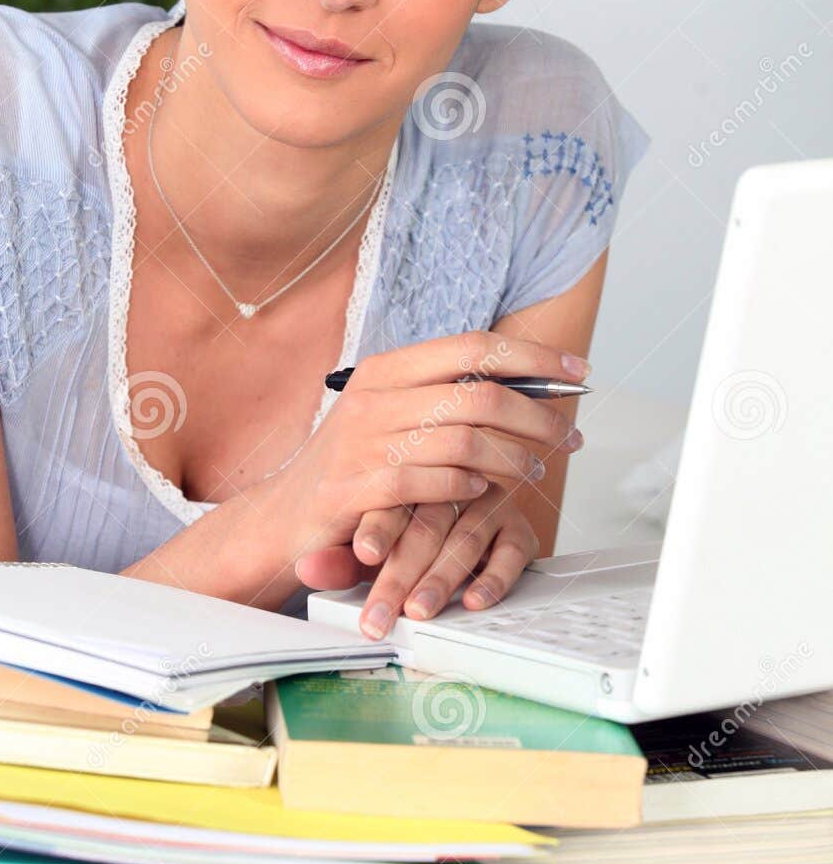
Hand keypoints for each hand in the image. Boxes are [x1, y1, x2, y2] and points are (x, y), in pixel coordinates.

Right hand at [264, 327, 584, 562]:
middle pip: (480, 395)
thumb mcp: (391, 416)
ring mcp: (361, 442)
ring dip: (514, 457)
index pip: (474, 346)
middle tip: (571, 436)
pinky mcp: (354, 488)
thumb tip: (524, 383)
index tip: (579, 374)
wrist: (284, 516)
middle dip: (539, 415)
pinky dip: (465, 487)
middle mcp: (374, 397)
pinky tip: (482, 493)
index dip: (534, 358)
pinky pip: (429, 482)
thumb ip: (442, 397)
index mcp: (386, 368)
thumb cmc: (352, 464)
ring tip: (537, 470)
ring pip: (463, 439)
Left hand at [295, 488, 539, 635]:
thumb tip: (307, 568)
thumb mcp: (363, 545)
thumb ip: (337, 558)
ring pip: (466, 537)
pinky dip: (494, 577)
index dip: (378, 527)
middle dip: (401, 575)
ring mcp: (487, 502)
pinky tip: (474, 600)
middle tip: (382, 614)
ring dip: (442, 579)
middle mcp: (450, 485)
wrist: (450, 519)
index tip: (364, 553)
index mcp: (409, 477)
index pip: (392, 498)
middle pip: (426, 524)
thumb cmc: (395, 537)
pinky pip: (512, 552)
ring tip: (419, 611)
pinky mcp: (519, 527)